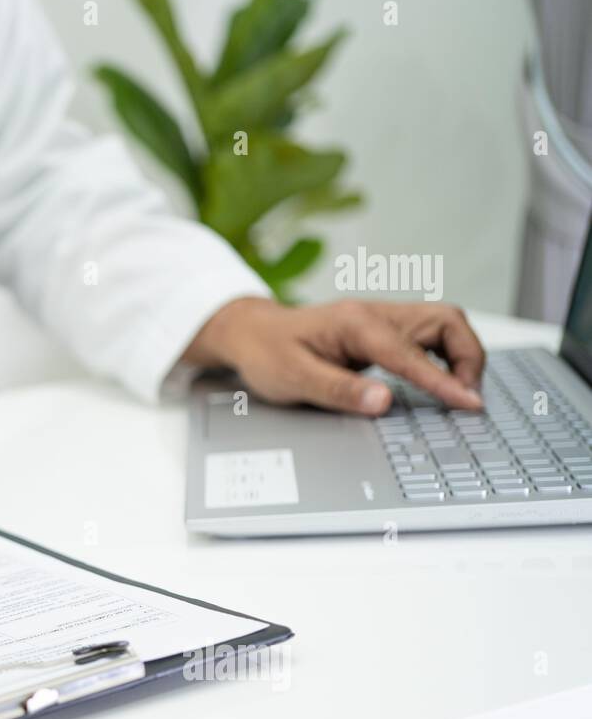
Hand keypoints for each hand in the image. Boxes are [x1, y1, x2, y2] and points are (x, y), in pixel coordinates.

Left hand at [182, 297, 485, 414]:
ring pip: (444, 325)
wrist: (250, 334)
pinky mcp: (383, 330)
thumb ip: (339, 390)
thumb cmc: (267, 353)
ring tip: (459, 393)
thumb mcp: (294, 378)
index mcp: (355, 323)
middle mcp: (375, 314)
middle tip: (466, 399)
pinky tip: (442, 380)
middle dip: (467, 357)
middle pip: (446, 322)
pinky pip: (430, 336)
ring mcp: (382, 319)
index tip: (468, 403)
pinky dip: (445, 355)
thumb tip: (384, 401)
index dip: (444, 380)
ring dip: (461, 355)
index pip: (412, 353)